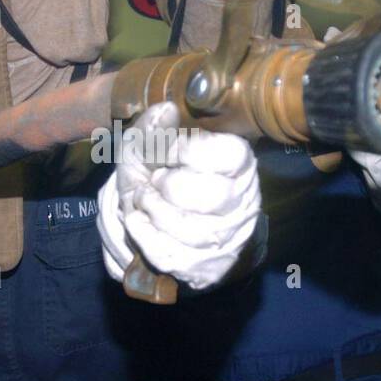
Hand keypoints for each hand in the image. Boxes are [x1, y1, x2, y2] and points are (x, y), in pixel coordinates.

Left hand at [97, 102, 261, 291]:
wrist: (155, 223)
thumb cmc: (157, 177)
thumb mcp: (148, 147)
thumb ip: (152, 127)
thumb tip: (164, 112)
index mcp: (238, 165)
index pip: (230, 155)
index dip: (189, 151)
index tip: (167, 151)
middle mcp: (242, 202)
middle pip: (212, 196)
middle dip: (170, 187)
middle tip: (155, 181)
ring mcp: (227, 239)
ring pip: (190, 230)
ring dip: (154, 212)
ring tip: (143, 200)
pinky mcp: (207, 268)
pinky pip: (173, 255)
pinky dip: (145, 236)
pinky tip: (137, 221)